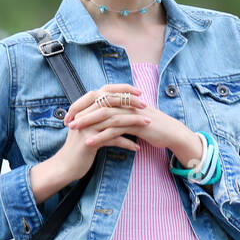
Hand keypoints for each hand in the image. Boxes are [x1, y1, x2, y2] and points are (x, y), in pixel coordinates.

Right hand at [48, 83, 148, 179]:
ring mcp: (86, 128)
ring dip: (133, 121)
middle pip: (110, 102)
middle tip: (145, 106)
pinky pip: (113, 139)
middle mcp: (84, 115)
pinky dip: (126, 142)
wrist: (65, 166)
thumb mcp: (89, 128)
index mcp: (85, 109)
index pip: (104, 91)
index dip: (122, 89)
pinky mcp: (89, 141)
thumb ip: (99, 117)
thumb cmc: (80, 147)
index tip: (138, 92)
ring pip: (114, 120)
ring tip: (147, 123)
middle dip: (130, 102)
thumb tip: (118, 108)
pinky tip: (137, 147)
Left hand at [67, 96, 192, 155]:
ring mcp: (131, 113)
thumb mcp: (133, 118)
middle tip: (67, 121)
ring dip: (88, 123)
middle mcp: (126, 103)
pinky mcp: (136, 124)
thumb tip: (104, 116)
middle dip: (81, 112)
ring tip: (74, 130)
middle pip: (99, 104)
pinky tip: (90, 142)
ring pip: (105, 115)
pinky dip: (101, 136)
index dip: (83, 105)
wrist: (171, 133)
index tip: (70, 115)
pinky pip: (115, 129)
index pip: (99, 98)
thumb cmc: (152, 127)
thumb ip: (120, 115)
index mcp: (123, 100)